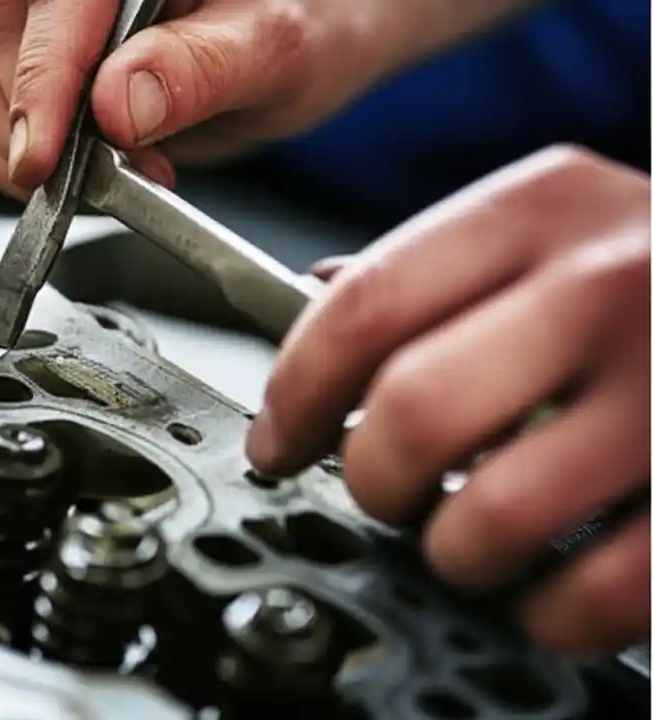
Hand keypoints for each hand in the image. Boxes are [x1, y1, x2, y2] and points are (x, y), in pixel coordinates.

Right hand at [0, 0, 527, 197]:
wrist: (311, 33)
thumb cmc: (309, 19)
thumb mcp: (277, 48)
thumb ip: (198, 71)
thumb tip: (119, 106)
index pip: (53, 11)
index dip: (39, 90)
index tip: (41, 162)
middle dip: (36, 128)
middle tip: (111, 175)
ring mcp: (43, 7)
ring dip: (15, 147)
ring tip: (99, 174)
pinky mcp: (29, 45)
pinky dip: (12, 151)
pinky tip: (73, 168)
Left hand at [247, 145, 649, 653]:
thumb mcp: (552, 227)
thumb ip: (439, 266)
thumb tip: (313, 305)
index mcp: (541, 209)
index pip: (364, 307)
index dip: (295, 394)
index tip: (277, 443)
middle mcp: (608, 284)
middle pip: (414, 410)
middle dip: (372, 479)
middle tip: (382, 492)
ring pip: (493, 514)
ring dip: (452, 554)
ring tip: (466, 540)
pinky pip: (598, 591)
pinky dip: (547, 614)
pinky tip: (543, 590)